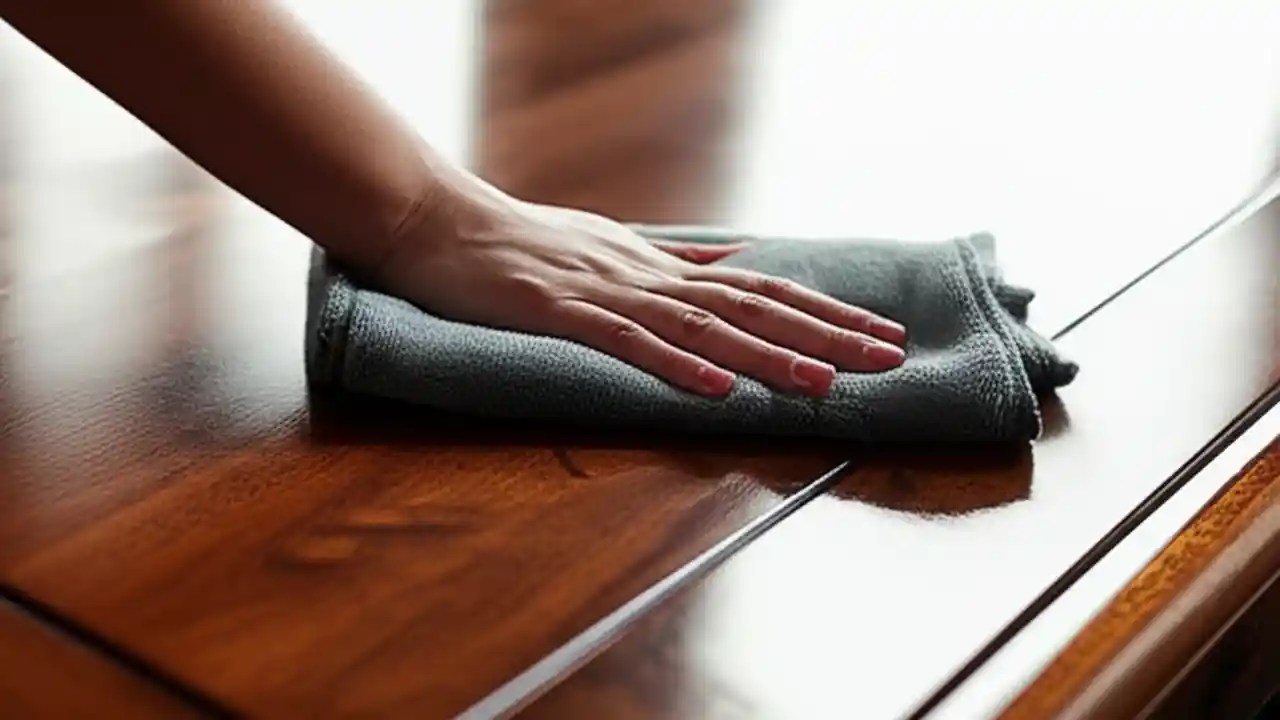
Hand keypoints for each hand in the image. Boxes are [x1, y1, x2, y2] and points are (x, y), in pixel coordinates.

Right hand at [371, 187, 906, 397]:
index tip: (879, 332)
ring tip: (822, 382)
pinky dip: (675, 364)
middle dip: (823, 334)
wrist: (441, 221)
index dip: (823, 310)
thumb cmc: (522, 239)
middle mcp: (647, 274)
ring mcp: (606, 292)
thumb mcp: (613, 244)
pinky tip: (717, 388)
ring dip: (765, 355)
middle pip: (751, 305)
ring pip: (702, 325)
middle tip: (887, 358)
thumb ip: (676, 259)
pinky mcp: (561, 311)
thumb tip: (735, 260)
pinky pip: (626, 341)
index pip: (761, 287)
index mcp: (661, 265)